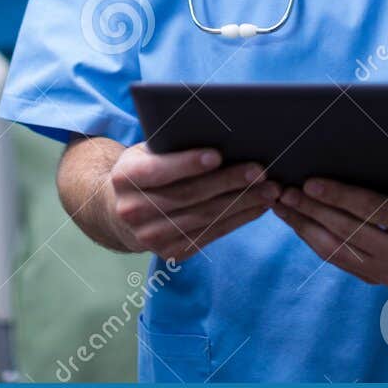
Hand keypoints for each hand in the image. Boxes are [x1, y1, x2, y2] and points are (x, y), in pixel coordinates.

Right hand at [105, 143, 280, 260]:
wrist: (118, 210)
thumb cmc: (144, 169)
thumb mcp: (147, 152)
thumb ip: (172, 146)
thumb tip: (221, 134)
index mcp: (125, 178)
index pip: (158, 171)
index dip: (187, 163)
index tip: (217, 155)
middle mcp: (133, 211)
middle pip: (189, 195)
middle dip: (228, 182)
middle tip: (260, 171)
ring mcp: (151, 237)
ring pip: (204, 217)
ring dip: (242, 203)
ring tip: (269, 189)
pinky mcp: (171, 253)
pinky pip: (210, 234)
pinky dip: (238, 219)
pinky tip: (258, 206)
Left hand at [273, 178, 387, 286]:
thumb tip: (354, 151)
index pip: (372, 209)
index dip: (339, 195)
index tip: (311, 181)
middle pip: (348, 230)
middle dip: (312, 209)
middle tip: (285, 189)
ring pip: (337, 249)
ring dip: (305, 226)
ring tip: (283, 205)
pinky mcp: (379, 280)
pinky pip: (340, 260)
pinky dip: (316, 241)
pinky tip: (299, 224)